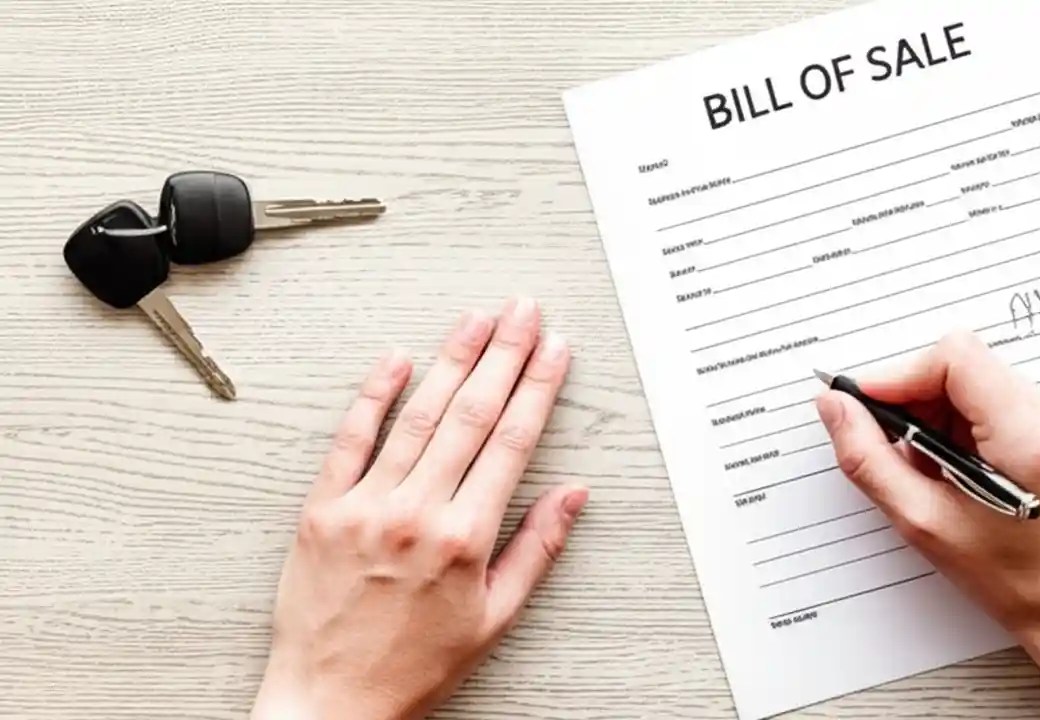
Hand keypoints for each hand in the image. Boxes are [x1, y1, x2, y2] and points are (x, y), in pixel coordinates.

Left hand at [251, 297, 587, 719]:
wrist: (330, 703)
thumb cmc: (413, 667)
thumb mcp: (495, 618)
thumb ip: (537, 548)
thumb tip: (575, 494)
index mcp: (466, 538)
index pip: (513, 441)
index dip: (538, 387)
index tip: (556, 350)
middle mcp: (417, 512)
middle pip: (471, 414)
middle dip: (503, 353)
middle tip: (523, 311)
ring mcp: (366, 506)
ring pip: (418, 415)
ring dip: (451, 359)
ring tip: (476, 319)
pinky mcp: (322, 509)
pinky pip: (350, 439)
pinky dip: (374, 395)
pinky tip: (396, 359)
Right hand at [816, 331, 1039, 718]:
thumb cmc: (1014, 579)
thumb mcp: (923, 521)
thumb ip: (869, 458)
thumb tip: (836, 408)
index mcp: (1028, 435)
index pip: (954, 358)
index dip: (899, 376)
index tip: (866, 405)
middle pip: (960, 366)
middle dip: (916, 403)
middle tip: (900, 453)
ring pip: (971, 382)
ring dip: (937, 418)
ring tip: (934, 473)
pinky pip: (990, 400)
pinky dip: (960, 427)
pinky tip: (957, 470)